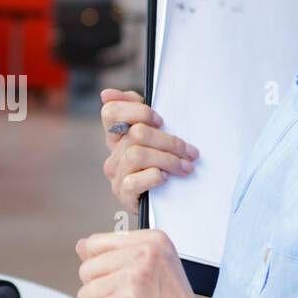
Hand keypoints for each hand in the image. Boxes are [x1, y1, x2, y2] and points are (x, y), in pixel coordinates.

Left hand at [75, 228, 254, 297]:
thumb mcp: (154, 277)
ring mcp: (136, 275)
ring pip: (84, 296)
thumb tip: (81, 246)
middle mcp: (146, 252)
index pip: (95, 245)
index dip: (104, 276)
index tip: (130, 291)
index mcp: (153, 241)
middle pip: (86, 271)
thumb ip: (118, 260)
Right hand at [99, 88, 198, 213]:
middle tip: (190, 151)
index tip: (160, 120)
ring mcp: (116, 175)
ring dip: (168, 160)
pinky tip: (165, 179)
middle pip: (136, 134)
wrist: (168, 204)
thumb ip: (139, 113)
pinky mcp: (123, 195)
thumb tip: (106, 93)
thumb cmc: (162, 166)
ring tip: (186, 167)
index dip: (136, 112)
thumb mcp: (156, 137)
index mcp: (118, 136)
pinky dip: (153, 177)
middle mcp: (113, 154)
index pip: (111, 112)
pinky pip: (134, 181)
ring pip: (137, 155)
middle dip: (168, 141)